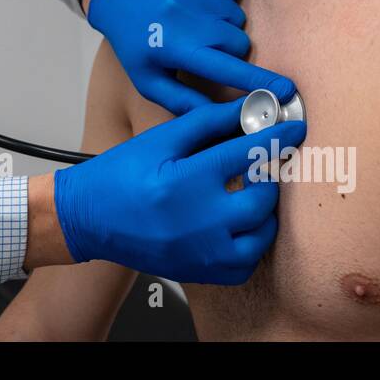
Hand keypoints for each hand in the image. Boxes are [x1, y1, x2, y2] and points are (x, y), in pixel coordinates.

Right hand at [52, 99, 305, 284]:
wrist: (87, 218)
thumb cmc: (119, 174)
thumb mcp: (160, 139)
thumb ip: (208, 122)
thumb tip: (248, 107)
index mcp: (184, 181)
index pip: (247, 154)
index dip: (275, 137)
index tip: (293, 127)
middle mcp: (196, 221)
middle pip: (261, 198)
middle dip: (269, 176)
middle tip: (265, 163)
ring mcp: (199, 252)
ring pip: (260, 236)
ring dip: (264, 212)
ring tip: (252, 193)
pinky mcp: (198, 272)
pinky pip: (244, 264)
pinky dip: (250, 243)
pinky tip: (239, 224)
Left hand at [86, 0, 293, 112]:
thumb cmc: (137, 44)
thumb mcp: (151, 81)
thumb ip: (186, 103)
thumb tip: (226, 120)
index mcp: (176, 47)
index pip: (228, 68)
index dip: (260, 81)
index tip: (287, 90)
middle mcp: (185, 14)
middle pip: (239, 41)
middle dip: (230, 50)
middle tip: (206, 49)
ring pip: (236, 15)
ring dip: (224, 24)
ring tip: (197, 25)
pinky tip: (199, 3)